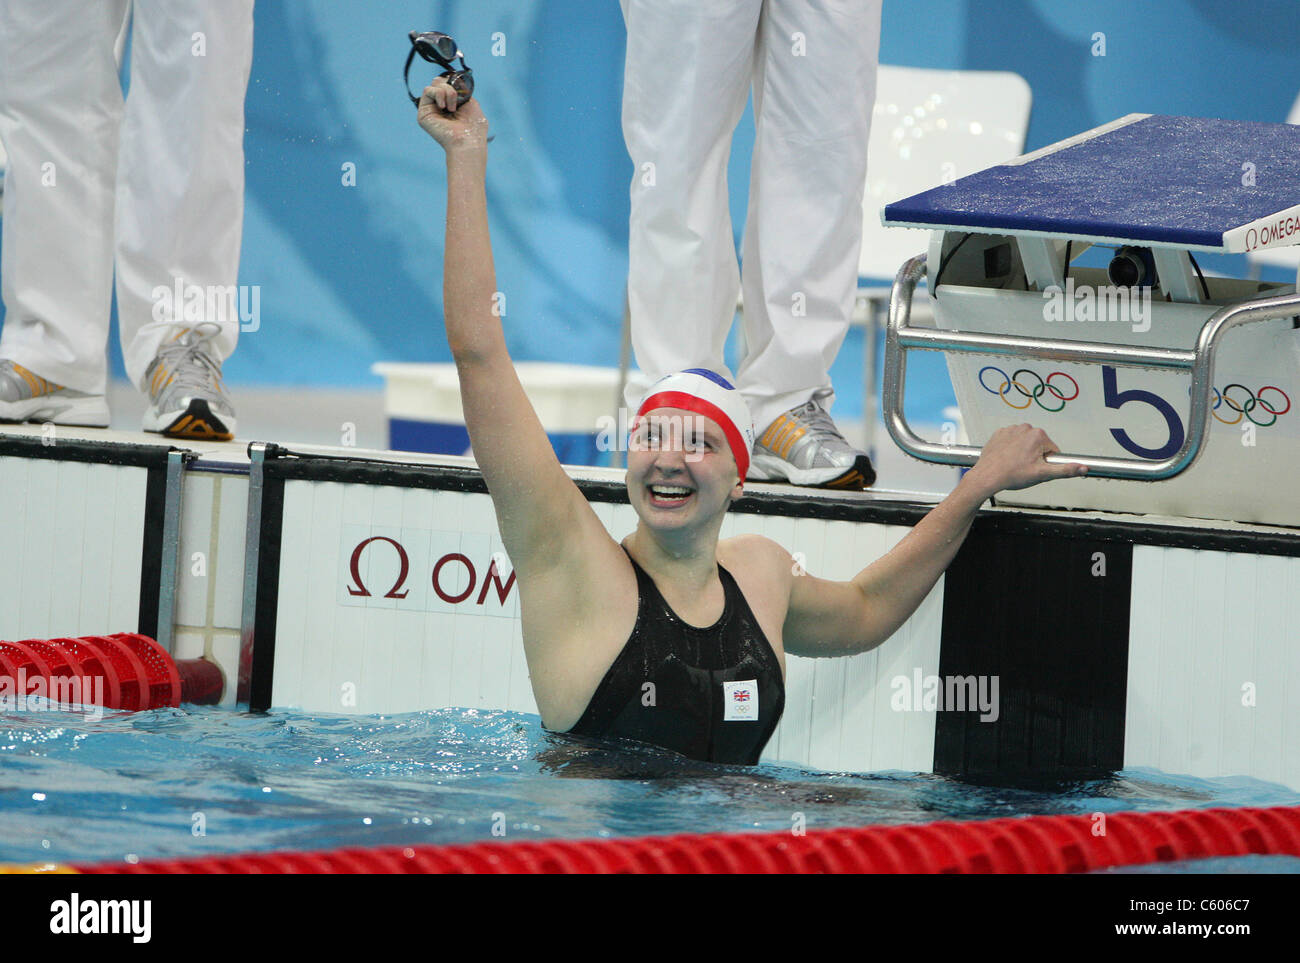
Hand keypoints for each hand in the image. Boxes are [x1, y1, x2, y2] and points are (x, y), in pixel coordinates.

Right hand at [418, 77, 488, 152]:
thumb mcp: (471, 103)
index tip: (464, 92)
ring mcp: (431, 109)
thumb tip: (452, 82)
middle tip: (457, 101)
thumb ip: (461, 91)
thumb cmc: (473, 128)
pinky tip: (445, 107)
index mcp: (451, 104)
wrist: (468, 142)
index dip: (455, 83)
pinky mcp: (424, 113)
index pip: (448, 83)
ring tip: (453, 108)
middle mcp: (440, 106)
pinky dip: (439, 94)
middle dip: (450, 86)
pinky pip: (427, 90)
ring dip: (447, 91)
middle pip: (439, 81)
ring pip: (434, 84)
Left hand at [964, 423, 1086, 496]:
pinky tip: (1006, 458)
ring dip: (1023, 452)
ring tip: (1014, 464)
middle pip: (1039, 445)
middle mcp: (1025, 428)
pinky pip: (1011, 441)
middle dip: (1035, 456)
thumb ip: (1065, 470)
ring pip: (1025, 443)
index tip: (1035, 468)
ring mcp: (1011, 429)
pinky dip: (1010, 449)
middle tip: (1024, 467)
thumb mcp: (1043, 474)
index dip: (1046, 462)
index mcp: (1038, 435)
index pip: (1052, 450)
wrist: (987, 476)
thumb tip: (1083, 468)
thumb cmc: (1012, 475)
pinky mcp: (999, 433)